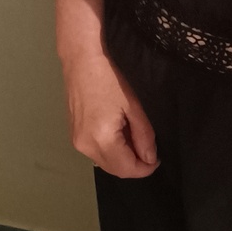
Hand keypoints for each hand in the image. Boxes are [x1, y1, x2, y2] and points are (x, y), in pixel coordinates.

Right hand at [62, 50, 160, 177]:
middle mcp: (85, 146)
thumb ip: (144, 135)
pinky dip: (110, 150)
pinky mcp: (73, 135)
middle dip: (134, 164)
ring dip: (122, 157)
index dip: (144, 169)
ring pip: (104, 163)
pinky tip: (119, 132)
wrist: (82, 61)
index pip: (126, 168)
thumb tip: (150, 158)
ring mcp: (76, 142)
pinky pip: (96, 152)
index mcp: (101, 140)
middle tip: (148, 148)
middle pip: (114, 170)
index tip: (157, 159)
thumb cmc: (110, 78)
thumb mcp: (133, 106)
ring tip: (134, 136)